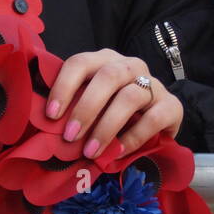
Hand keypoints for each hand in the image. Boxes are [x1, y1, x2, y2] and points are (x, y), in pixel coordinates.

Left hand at [45, 49, 182, 158]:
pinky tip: (118, 152)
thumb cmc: (113, 112)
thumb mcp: (92, 104)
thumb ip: (73, 106)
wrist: (157, 121)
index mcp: (104, 61)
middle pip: (107, 77)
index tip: (51, 115)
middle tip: (70, 136)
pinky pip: (153, 119)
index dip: (63, 86)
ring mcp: (153, 84)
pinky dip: (133, 137)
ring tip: (91, 151)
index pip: (80, 62)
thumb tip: (41, 125)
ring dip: (106, 127)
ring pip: (130, 97)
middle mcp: (130, 66)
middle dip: (85, 108)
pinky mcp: (172, 105)